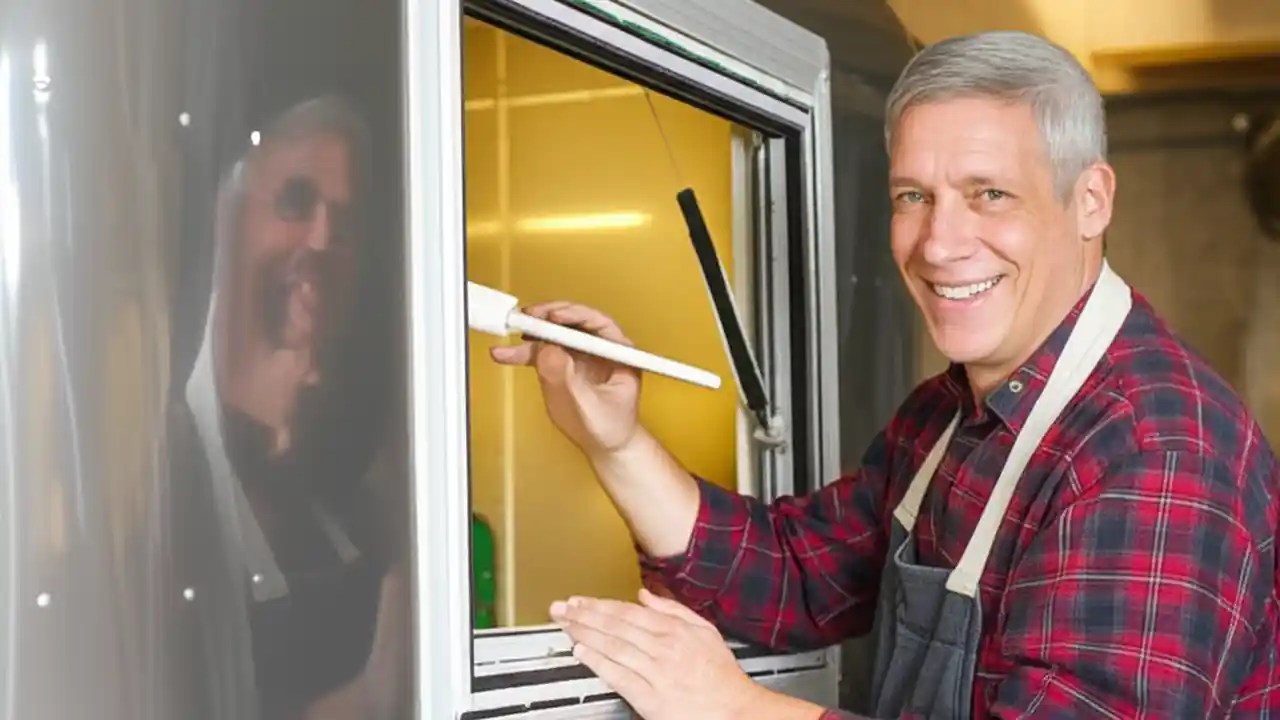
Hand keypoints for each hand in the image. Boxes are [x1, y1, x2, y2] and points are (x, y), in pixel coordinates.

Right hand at [490, 302, 641, 455]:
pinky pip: (544, 351)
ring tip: (510, 331)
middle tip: (527, 318)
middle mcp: (600, 346)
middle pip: (574, 322)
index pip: (597, 323)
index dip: (574, 315)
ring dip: (534, 331)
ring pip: (556, 333)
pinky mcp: (563, 363)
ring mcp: (581, 354)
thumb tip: (546, 350)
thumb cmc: (607, 429)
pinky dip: (525, 351)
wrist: (605, 446)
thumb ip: (566, 381)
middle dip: (549, 318)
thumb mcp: (587, 408)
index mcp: (619, 351)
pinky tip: (503, 353)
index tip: (552, 317)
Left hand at [550, 589, 820, 719]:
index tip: (578, 600)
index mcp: (674, 630)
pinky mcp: (651, 698)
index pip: (628, 612)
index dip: (599, 605)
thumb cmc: (720, 673)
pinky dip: (599, 663)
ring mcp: (656, 672)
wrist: (735, 709)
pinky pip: (620, 676)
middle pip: (615, 626)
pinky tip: (581, 653)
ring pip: (614, 647)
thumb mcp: (704, 631)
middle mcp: (663, 647)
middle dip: (584, 615)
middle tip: (560, 608)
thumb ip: (673, 610)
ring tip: (565, 625)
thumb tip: (645, 594)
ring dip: (585, 634)